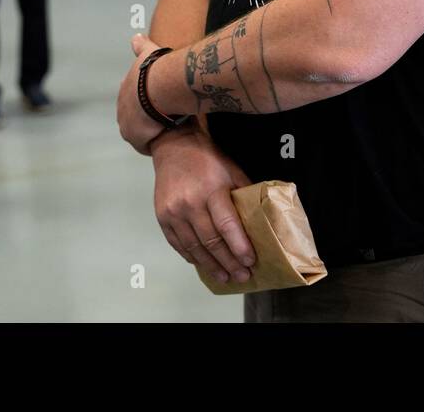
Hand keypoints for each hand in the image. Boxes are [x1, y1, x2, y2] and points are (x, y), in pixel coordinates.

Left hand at [117, 33, 165, 154]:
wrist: (158, 87)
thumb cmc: (156, 69)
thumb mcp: (147, 53)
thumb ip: (141, 46)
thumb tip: (136, 36)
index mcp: (124, 90)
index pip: (132, 98)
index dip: (143, 100)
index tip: (154, 101)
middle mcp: (121, 109)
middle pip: (133, 116)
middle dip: (145, 118)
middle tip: (162, 117)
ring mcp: (127, 124)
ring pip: (138, 131)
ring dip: (149, 131)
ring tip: (166, 129)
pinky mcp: (136, 138)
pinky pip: (145, 144)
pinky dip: (154, 142)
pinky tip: (166, 138)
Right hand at [151, 124, 255, 283]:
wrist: (173, 146)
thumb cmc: (207, 159)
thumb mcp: (232, 170)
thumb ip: (244, 195)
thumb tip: (261, 220)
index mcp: (211, 190)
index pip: (227, 225)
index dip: (239, 246)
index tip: (250, 261)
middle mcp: (190, 203)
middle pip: (211, 241)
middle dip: (229, 262)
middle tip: (242, 275)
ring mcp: (173, 212)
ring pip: (194, 247)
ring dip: (211, 265)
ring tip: (225, 277)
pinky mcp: (162, 217)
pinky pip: (178, 244)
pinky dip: (192, 257)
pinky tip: (203, 264)